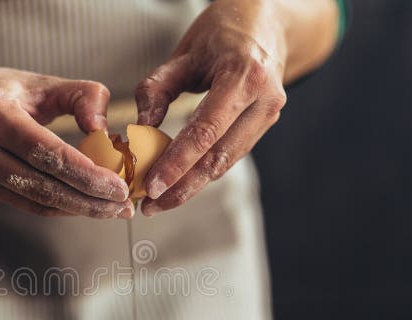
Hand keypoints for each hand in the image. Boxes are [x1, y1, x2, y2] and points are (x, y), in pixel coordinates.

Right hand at [0, 65, 133, 217]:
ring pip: (36, 201)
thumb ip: (81, 95)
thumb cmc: (1, 92)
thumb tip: (104, 129)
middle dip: (89, 199)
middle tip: (124, 205)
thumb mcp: (40, 82)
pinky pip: (27, 204)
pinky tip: (85, 206)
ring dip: (78, 209)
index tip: (120, 186)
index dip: (87, 174)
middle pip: (44, 184)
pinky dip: (59, 208)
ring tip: (112, 210)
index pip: (49, 154)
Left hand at [135, 0, 335, 215]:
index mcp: (244, 76)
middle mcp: (264, 100)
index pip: (205, 131)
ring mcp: (269, 115)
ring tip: (158, 201)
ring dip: (191, 186)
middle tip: (149, 206)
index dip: (177, 163)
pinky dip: (202, 171)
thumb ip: (158, 88)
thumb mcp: (184, 51)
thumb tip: (141, 127)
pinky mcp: (264, 125)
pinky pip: (230, 154)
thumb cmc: (223, 31)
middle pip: (219, 158)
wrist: (268, 22)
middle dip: (182, 187)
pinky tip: (178, 183)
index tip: (151, 185)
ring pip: (226, 163)